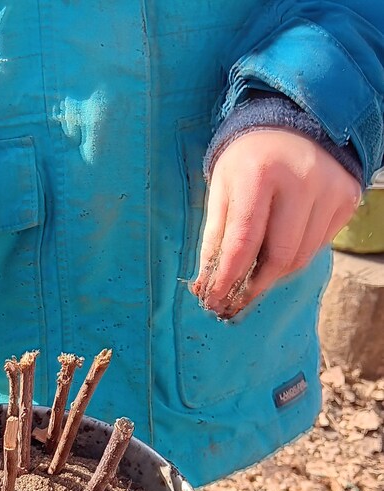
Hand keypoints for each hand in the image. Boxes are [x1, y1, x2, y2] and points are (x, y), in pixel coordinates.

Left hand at [193, 129, 361, 317]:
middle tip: (235, 299)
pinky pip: (319, 245)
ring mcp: (330, 189)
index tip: (215, 300)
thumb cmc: (248, 160)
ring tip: (253, 276)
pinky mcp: (347, 198)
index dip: (228, 278)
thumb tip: (209, 285)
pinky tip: (279, 248)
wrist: (293, 123)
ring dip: (273, 275)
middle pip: (279, 256)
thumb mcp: (221, 189)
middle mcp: (301, 180)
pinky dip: (295, 256)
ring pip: (301, 257)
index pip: (243, 242)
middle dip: (253, 286)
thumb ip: (215, 237)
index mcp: (260, 174)